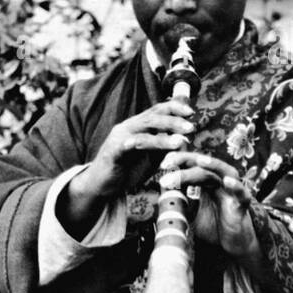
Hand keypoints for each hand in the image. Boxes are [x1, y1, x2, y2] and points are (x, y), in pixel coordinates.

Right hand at [60, 100, 194, 229]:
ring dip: (164, 133)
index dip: (174, 108)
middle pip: (153, 116)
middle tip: (190, 126)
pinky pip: (130, 144)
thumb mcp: (150, 157)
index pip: (157, 110)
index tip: (191, 112)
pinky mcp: (113, 151)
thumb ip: (163, 146)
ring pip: (144, 128)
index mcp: (137, 126)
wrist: (101, 184)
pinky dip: (144, 144)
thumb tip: (183, 139)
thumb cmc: (127, 170)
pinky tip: (157, 147)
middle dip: (173, 119)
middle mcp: (128, 127)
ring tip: (180, 140)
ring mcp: (119, 137)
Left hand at [159, 150, 263, 270]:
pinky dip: (236, 186)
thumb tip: (161, 197)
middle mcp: (220, 183)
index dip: (179, 161)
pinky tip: (227, 181)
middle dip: (185, 165)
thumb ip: (179, 205)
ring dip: (213, 165)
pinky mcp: (242, 205)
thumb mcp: (190, 215)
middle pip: (203, 167)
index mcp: (207, 182)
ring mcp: (232, 192)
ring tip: (200, 161)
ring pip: (224, 172)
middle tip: (167, 167)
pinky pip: (242, 193)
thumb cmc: (213, 226)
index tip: (163, 163)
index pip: (192, 165)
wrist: (233, 244)